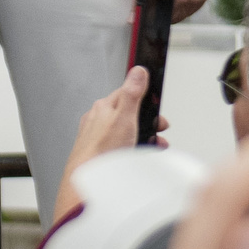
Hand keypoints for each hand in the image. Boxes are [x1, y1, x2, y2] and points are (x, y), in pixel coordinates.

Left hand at [56, 68, 168, 221]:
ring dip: (145, 137)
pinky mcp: (102, 150)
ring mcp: (100, 135)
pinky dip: (135, 148)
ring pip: (128, 131)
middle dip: (149, 122)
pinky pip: (123, 144)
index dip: (147, 101)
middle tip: (159, 130)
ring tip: (153, 146)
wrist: (89, 177)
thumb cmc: (103, 149)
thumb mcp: (124, 117)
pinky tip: (140, 155)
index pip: (129, 94)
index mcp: (104, 106)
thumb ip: (132, 94)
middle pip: (131, 114)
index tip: (158, 109)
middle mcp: (99, 119)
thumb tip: (138, 71)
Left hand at [148, 0, 211, 21]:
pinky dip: (183, 7)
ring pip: (182, 16)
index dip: (150, 20)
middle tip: (154, 8)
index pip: (158, 17)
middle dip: (161, 17)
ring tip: (165, 0)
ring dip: (173, 13)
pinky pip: (191, 9)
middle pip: (171, 19)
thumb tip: (133, 18)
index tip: (144, 20)